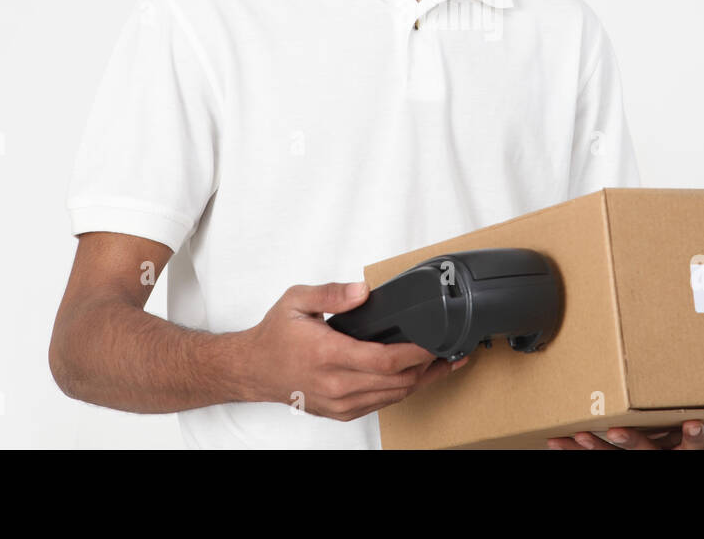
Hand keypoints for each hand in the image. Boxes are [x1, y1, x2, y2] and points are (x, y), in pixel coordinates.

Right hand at [240, 280, 467, 420]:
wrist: (253, 369)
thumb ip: (331, 293)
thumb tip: (362, 290)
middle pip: (397, 381)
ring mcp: (340, 403)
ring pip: (393, 396)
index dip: (418, 353)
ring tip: (443, 363)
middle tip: (451, 350)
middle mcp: (336, 385)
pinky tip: (415, 376)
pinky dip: (402, 390)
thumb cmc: (274, 336)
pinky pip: (381, 404)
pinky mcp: (341, 412)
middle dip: (429, 367)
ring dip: (421, 381)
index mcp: (328, 355)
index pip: (386, 360)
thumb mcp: (296, 300)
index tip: (437, 342)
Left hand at [547, 418, 703, 449]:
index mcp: (691, 450)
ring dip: (594, 448)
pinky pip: (596, 457)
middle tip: (614, 433)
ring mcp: (646, 458)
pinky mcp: (621, 455)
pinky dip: (573, 449)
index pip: (697, 446)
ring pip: (617, 459)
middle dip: (630, 443)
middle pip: (648, 454)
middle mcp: (667, 457)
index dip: (695, 438)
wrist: (692, 445)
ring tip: (579, 436)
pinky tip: (553, 441)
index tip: (695, 426)